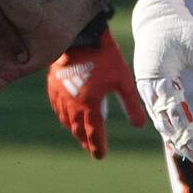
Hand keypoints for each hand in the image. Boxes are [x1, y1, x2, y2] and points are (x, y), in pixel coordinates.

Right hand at [46, 29, 145, 158]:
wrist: (81, 36)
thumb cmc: (104, 57)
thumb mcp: (123, 80)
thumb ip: (131, 104)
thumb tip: (139, 125)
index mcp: (90, 106)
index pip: (94, 134)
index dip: (97, 147)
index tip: (100, 156)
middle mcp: (72, 105)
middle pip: (78, 131)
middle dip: (85, 142)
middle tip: (91, 148)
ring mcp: (60, 96)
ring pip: (66, 121)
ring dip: (74, 131)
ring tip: (81, 135)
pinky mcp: (53, 86)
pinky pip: (57, 108)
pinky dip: (64, 117)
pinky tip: (68, 116)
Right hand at [132, 0, 192, 161]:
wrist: (156, 14)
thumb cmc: (177, 26)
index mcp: (157, 72)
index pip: (172, 107)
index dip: (185, 129)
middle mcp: (148, 83)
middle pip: (163, 118)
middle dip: (179, 139)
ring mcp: (146, 85)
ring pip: (158, 118)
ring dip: (173, 137)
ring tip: (189, 155)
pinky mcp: (150, 86)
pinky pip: (157, 111)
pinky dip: (167, 126)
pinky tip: (177, 140)